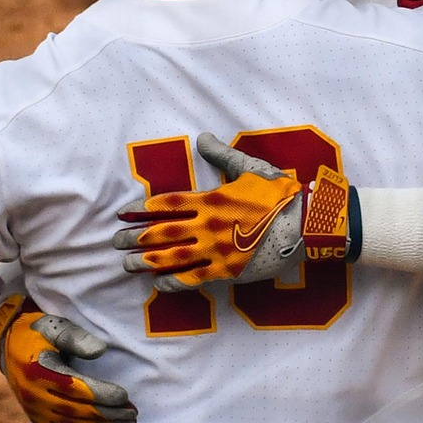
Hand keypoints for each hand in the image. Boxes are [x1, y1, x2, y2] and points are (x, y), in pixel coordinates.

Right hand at [0, 285, 134, 422]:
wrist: (8, 347)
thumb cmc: (38, 333)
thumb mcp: (55, 327)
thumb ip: (76, 337)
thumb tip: (100, 351)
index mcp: (38, 370)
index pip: (75, 388)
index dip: (101, 394)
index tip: (124, 396)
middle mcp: (34, 394)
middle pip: (77, 411)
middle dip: (108, 415)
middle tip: (133, 414)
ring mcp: (35, 410)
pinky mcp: (38, 420)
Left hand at [114, 133, 352, 291]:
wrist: (307, 223)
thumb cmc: (279, 193)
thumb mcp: (250, 167)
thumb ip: (222, 155)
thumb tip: (203, 138)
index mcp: (211, 199)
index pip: (166, 205)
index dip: (140, 210)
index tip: (122, 215)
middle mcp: (209, 225)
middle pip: (162, 233)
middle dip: (135, 238)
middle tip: (115, 243)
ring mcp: (218, 250)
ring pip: (173, 258)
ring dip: (147, 262)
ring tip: (127, 265)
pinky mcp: (229, 270)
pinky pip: (195, 279)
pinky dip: (173, 283)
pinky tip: (157, 285)